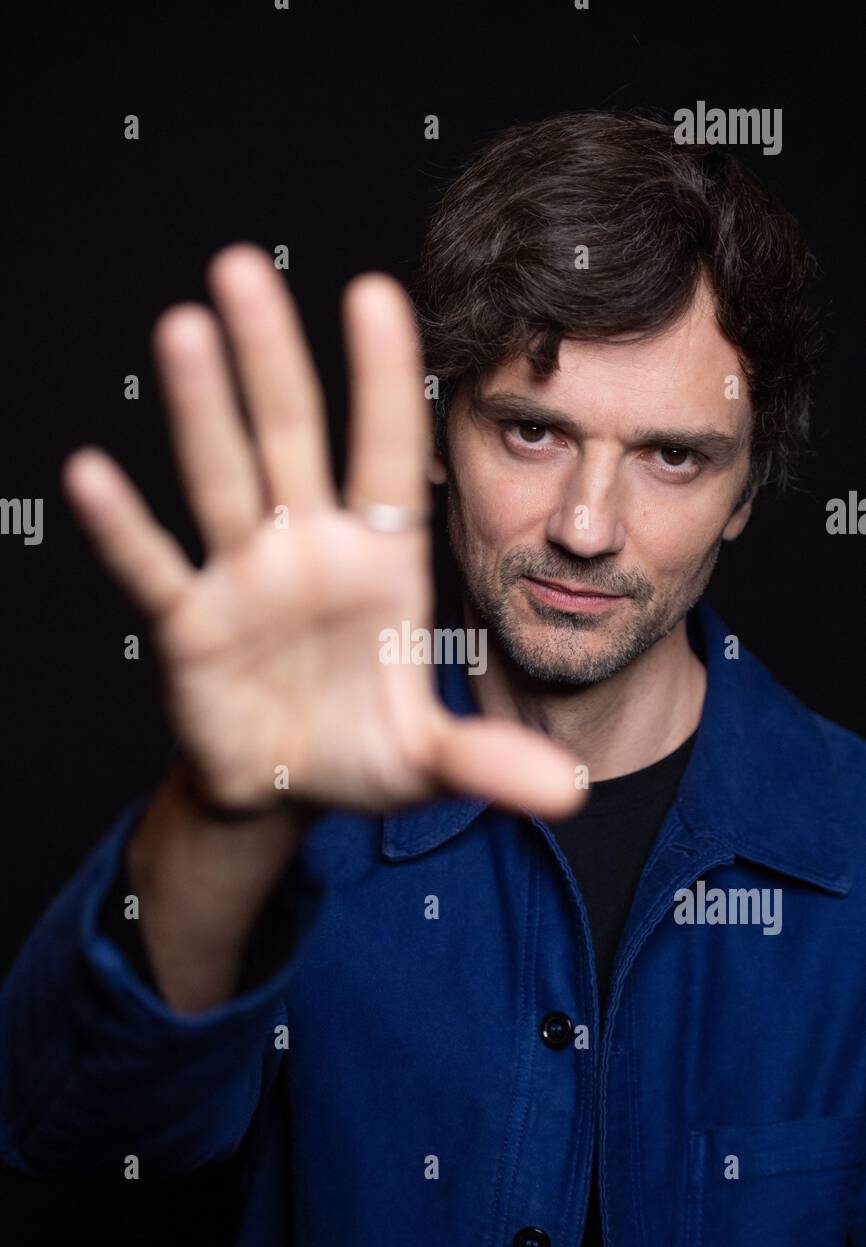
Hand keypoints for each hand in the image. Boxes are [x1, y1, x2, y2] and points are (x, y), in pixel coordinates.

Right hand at [63, 245, 583, 817]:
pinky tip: (95, 476)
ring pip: (222, 481)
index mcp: (378, 557)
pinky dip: (126, 531)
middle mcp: (309, 549)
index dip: (381, 380)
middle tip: (245, 267)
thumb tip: (571, 791)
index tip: (379, 294)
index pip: (383, 452)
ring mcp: (246, 580)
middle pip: (290, 438)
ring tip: (183, 330)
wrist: (286, 784)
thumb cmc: (360, 747)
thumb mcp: (429, 758)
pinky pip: (157, 570)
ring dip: (201, 412)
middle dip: (272, 359)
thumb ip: (489, 762)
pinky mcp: (191, 627)